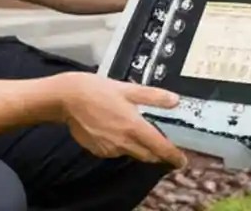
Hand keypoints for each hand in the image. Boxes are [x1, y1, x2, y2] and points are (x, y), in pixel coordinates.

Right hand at [53, 72, 188, 168]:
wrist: (68, 99)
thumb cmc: (98, 90)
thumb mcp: (128, 89)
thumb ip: (153, 96)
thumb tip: (176, 100)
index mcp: (134, 127)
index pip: (160, 148)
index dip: (173, 156)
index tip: (182, 162)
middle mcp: (124, 142)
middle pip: (148, 155)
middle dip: (157, 152)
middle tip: (161, 144)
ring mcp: (110, 149)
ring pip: (132, 153)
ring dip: (138, 146)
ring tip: (133, 129)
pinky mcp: (98, 151)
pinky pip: (116, 151)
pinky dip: (121, 144)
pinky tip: (115, 129)